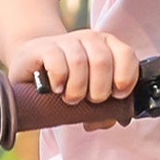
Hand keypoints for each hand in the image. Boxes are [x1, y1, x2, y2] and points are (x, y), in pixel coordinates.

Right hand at [6, 29, 138, 128]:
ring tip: (71, 98)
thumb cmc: (68, 83)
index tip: (117, 95)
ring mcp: (66, 40)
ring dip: (77, 88)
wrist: (33, 66)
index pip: (126, 55)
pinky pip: (56, 60)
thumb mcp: (90, 95)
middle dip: (98, 90)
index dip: (126, 78)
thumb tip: (109, 120)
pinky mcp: (44, 47)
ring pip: (79, 62)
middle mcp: (89, 39)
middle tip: (89, 101)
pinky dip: (59, 79)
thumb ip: (104, 109)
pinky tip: (56, 88)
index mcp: (108, 47)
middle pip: (102, 62)